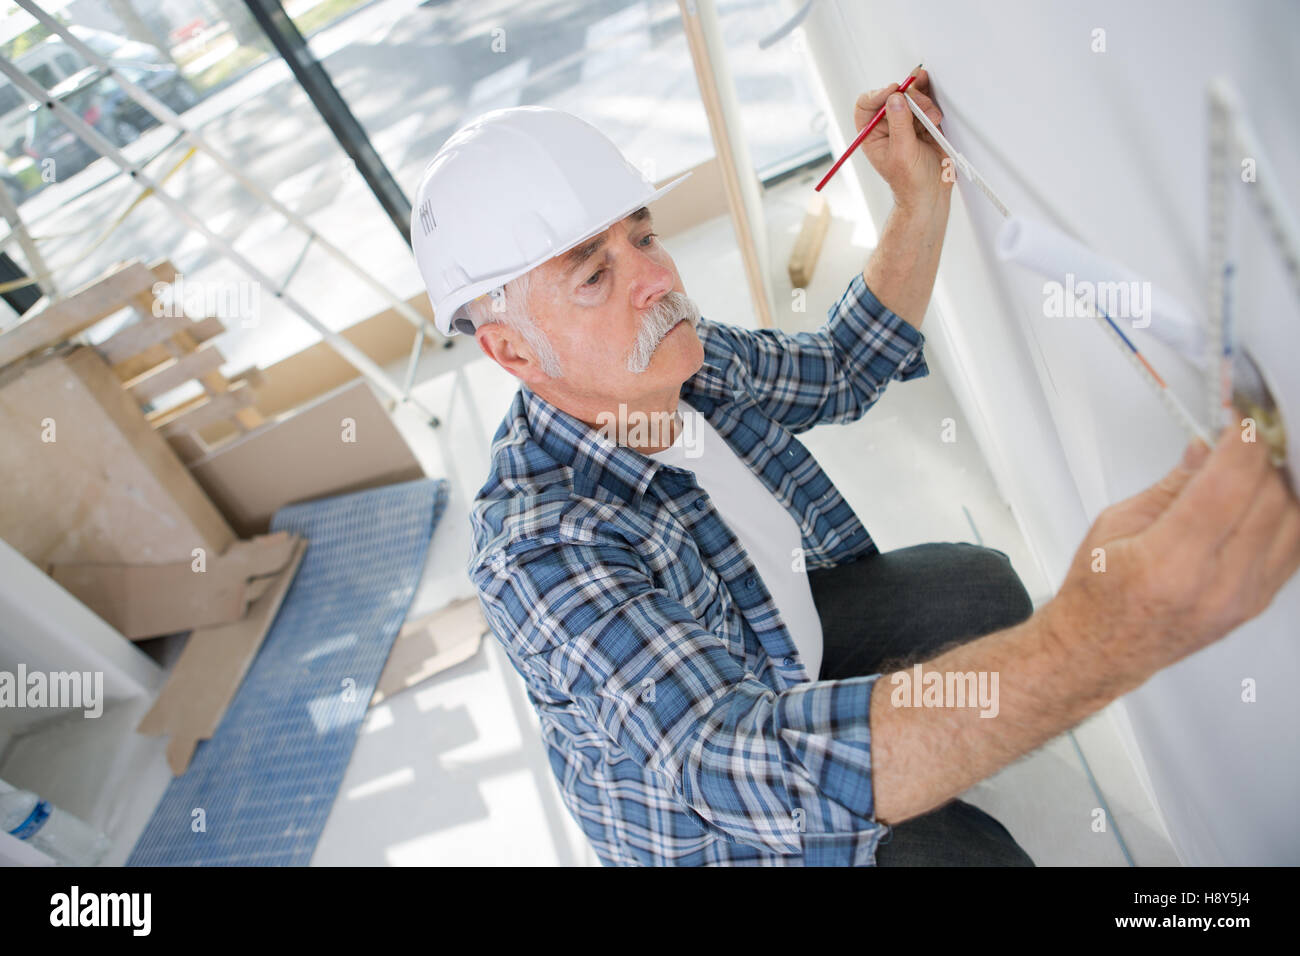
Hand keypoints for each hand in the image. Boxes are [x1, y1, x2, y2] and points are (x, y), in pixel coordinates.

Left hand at [854, 69, 950, 212]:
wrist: (931, 193)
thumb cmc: (910, 182)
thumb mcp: (902, 153)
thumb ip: (899, 125)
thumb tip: (895, 98)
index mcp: (872, 135)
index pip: (866, 105)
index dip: (878, 94)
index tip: (894, 91)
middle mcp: (888, 126)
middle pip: (893, 96)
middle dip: (910, 98)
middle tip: (921, 106)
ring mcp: (907, 123)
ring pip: (912, 98)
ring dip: (924, 103)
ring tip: (933, 120)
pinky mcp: (924, 123)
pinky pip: (927, 104)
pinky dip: (933, 104)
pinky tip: (935, 113)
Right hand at [1048, 423, 1299, 684]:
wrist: (1101, 648)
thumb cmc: (1098, 593)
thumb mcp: (1115, 525)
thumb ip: (1171, 486)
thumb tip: (1206, 449)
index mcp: (1168, 562)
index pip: (1229, 486)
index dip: (1243, 442)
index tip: (1241, 421)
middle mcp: (1215, 584)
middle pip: (1269, 499)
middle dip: (1261, 457)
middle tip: (1245, 437)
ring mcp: (1243, 598)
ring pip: (1292, 522)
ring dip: (1278, 484)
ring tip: (1254, 466)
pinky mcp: (1257, 603)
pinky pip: (1293, 548)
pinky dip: (1284, 514)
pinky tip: (1264, 499)